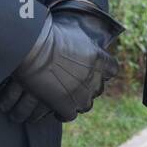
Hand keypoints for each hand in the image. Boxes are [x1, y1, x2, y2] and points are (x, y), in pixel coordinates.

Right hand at [0, 12, 114, 123]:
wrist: (34, 47)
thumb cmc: (51, 34)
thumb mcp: (76, 30)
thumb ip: (86, 39)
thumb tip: (87, 32)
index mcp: (99, 58)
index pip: (112, 69)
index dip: (104, 71)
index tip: (96, 70)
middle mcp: (94, 78)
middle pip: (98, 89)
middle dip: (88, 87)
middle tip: (75, 84)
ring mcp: (81, 93)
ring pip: (85, 105)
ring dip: (77, 102)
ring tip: (67, 98)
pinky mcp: (65, 106)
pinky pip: (69, 115)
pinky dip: (62, 113)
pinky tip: (56, 110)